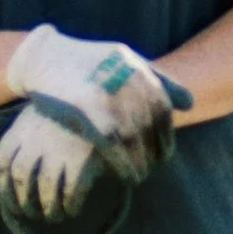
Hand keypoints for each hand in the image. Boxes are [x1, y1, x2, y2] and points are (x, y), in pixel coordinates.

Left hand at [0, 99, 104, 219]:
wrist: (96, 90)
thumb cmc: (58, 106)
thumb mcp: (26, 111)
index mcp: (18, 130)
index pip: (3, 164)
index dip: (5, 188)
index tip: (12, 202)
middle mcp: (35, 142)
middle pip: (23, 181)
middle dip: (26, 203)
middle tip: (33, 213)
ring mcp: (59, 152)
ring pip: (46, 191)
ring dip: (49, 208)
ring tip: (54, 216)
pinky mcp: (82, 160)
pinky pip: (72, 191)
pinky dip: (70, 204)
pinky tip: (72, 209)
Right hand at [4, 26, 190, 181]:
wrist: (43, 57)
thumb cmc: (86, 62)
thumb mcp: (124, 60)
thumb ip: (157, 80)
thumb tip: (190, 104)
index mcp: (136, 67)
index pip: (162, 106)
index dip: (166, 133)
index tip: (165, 152)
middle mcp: (126, 79)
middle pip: (150, 124)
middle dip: (155, 149)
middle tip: (153, 167)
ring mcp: (107, 93)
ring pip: (134, 137)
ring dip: (141, 161)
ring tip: (139, 176)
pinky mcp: (86, 109)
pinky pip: (113, 143)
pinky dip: (124, 163)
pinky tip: (125, 174)